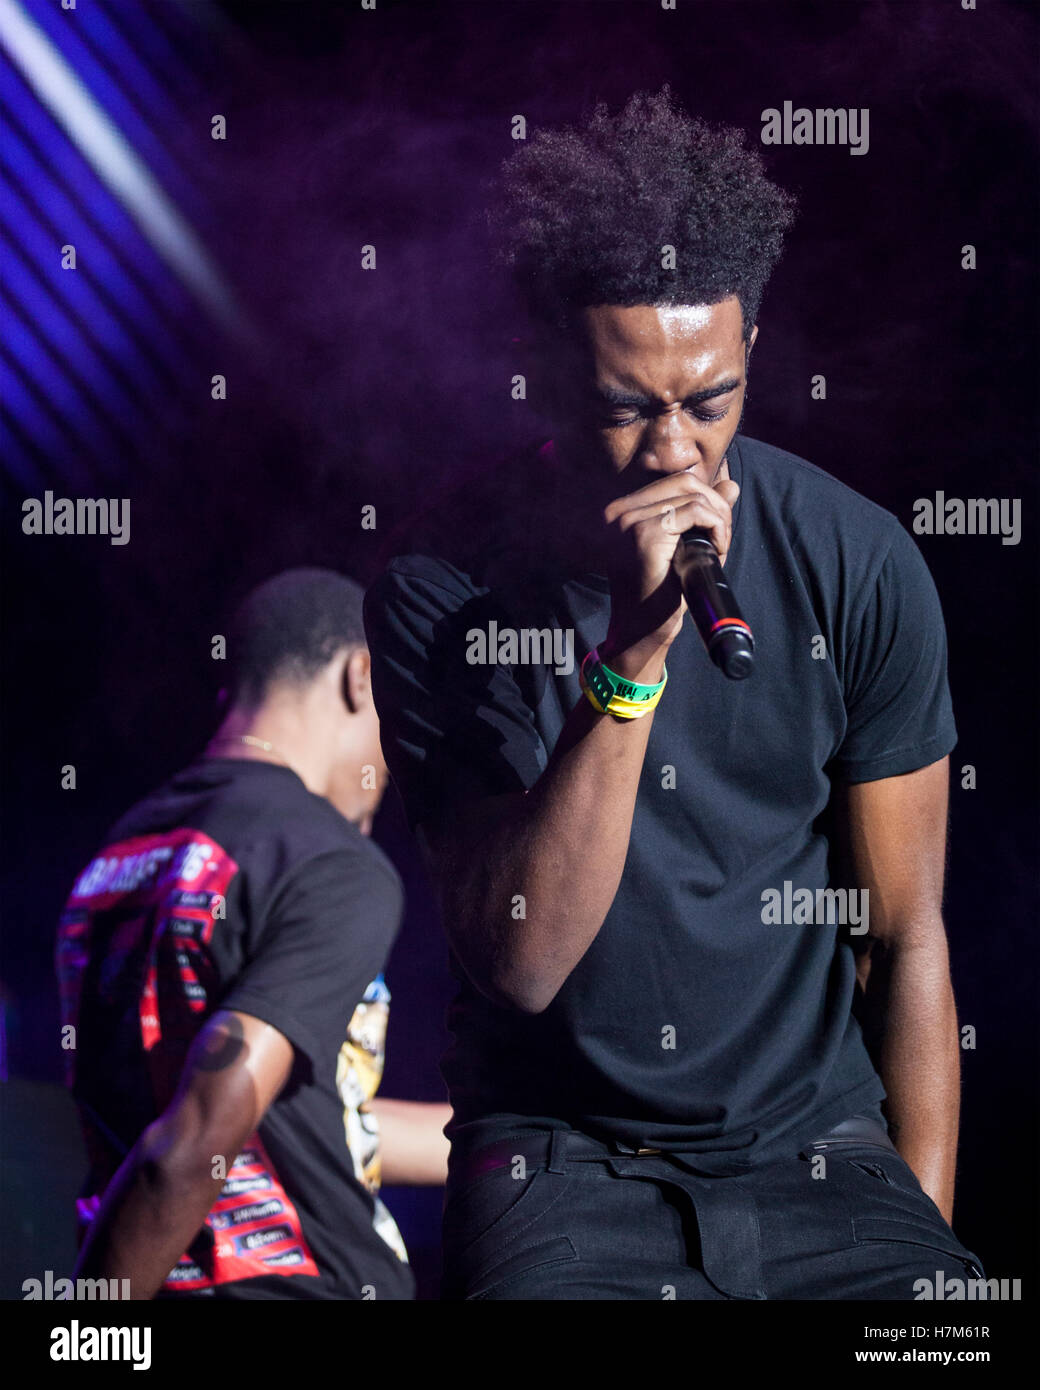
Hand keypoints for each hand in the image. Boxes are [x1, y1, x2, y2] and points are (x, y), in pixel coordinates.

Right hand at [600, 463, 739, 674]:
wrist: (642, 631)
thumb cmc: (660, 593)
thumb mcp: (685, 545)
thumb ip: (703, 512)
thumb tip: (732, 485)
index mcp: (621, 510)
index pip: (675, 482)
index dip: (706, 499)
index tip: (717, 529)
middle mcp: (618, 510)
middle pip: (685, 482)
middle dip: (716, 505)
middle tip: (723, 538)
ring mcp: (629, 520)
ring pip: (694, 495)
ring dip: (718, 519)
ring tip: (719, 547)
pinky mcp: (645, 534)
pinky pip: (696, 512)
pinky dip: (716, 527)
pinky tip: (717, 549)